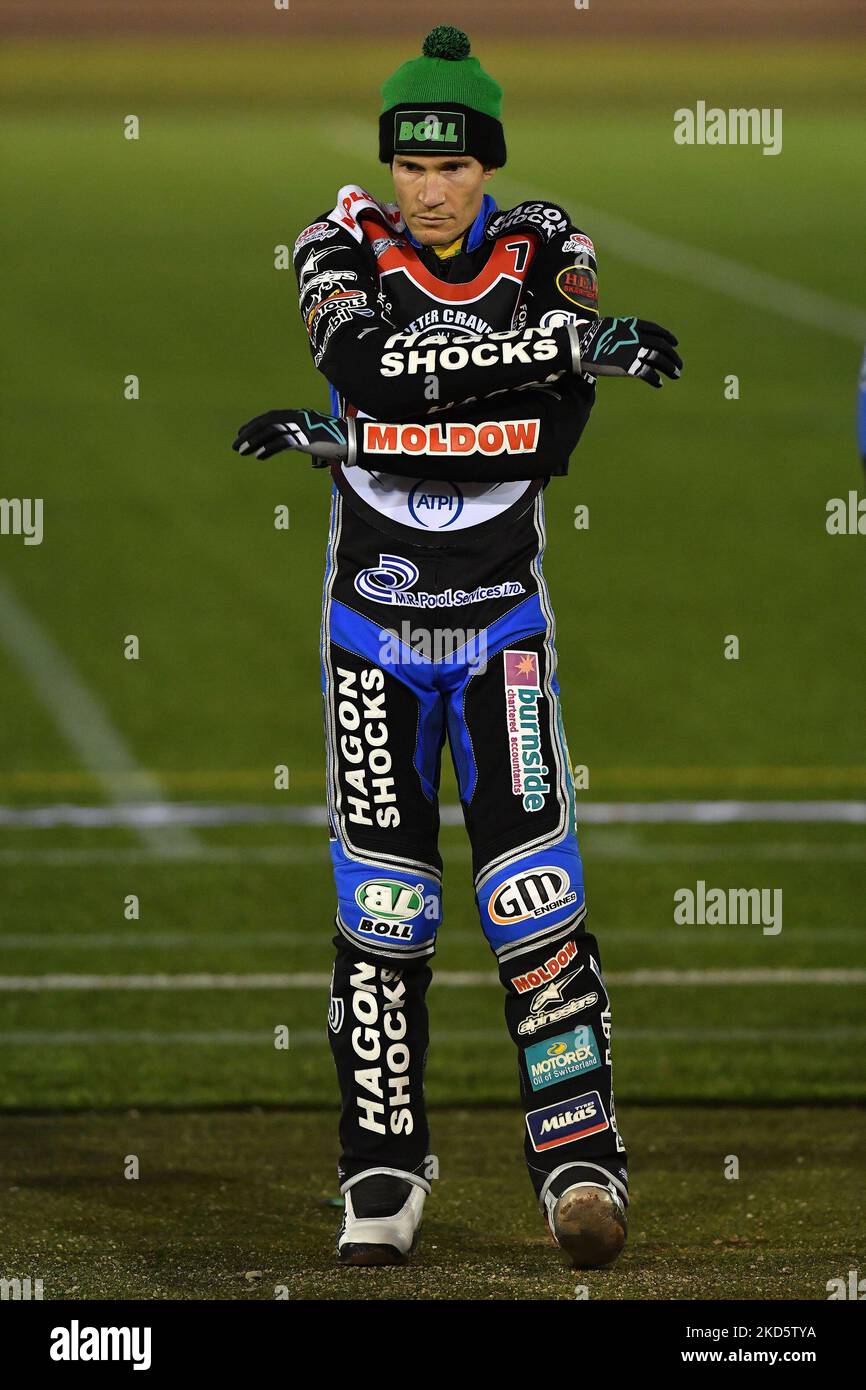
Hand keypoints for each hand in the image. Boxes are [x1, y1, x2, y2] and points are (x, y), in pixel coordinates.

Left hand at [232, 409, 347, 463]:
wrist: (349, 440)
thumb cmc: (332, 438)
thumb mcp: (311, 433)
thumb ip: (297, 435)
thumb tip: (286, 443)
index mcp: (296, 415)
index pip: (270, 417)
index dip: (254, 424)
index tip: (241, 433)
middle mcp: (295, 418)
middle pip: (266, 423)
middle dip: (249, 433)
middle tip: (236, 444)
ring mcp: (300, 427)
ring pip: (270, 432)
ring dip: (253, 441)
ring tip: (241, 451)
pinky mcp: (304, 438)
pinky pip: (282, 443)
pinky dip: (268, 449)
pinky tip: (259, 457)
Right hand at [577, 316, 681, 387]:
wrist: (580, 346)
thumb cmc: (590, 336)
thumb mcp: (609, 326)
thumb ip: (622, 331)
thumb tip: (624, 333)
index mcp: (633, 326)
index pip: (656, 330)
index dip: (668, 337)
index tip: (675, 343)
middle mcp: (637, 337)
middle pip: (662, 346)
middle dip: (673, 356)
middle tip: (679, 365)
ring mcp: (634, 352)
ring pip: (659, 359)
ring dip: (670, 367)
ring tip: (676, 375)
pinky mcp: (629, 366)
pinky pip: (647, 373)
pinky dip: (655, 379)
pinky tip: (659, 384)